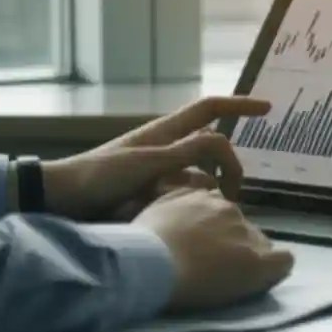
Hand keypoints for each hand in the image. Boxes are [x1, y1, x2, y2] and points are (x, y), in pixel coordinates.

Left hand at [39, 96, 270, 220]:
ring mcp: (156, 173)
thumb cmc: (99, 177)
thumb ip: (184, 152)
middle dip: (229, 169)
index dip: (240, 107)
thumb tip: (221, 142)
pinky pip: (182, 197)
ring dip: (208, 194)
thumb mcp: (146, 163)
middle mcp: (164, 149)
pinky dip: (189, 207)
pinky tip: (186, 223)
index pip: (209, 110)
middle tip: (235, 197)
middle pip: (211, 150)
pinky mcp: (149, 196)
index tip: (269, 110)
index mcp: (163, 133)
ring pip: (198, 178)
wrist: (61, 203)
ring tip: (209, 217)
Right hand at [134, 188, 294, 311]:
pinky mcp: (259, 262)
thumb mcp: (154, 209)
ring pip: (260, 245)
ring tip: (230, 280)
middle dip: (232, 245)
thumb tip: (182, 209)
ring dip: (249, 259)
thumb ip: (173, 203)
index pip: (221, 212)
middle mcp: (229, 209)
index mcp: (204, 197)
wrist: (152, 264)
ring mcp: (246, 235)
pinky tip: (264, 280)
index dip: (214, 231)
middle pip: (242, 228)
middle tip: (213, 268)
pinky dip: (276, 270)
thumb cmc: (142, 242)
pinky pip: (284, 261)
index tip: (203, 248)